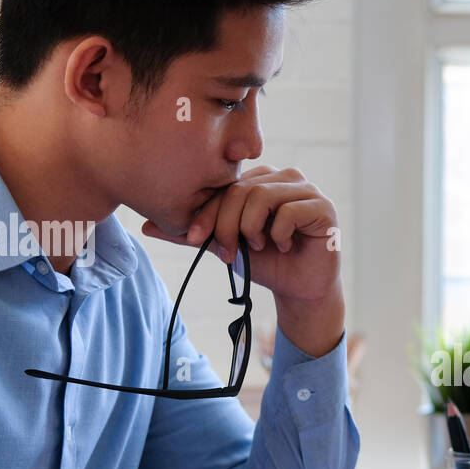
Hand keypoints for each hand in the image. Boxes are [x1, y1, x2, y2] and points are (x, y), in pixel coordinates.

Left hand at [142, 166, 345, 355]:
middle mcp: (285, 177)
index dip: (206, 213)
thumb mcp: (224, 246)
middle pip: (242, 190)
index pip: (226, 186)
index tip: (194, 240)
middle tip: (229, 252)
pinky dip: (279, 234)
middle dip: (226, 225)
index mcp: (261, 180)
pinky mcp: (324, 208)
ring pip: (263, 196)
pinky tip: (284, 246)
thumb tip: (145, 225)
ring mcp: (307, 190)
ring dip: (252, 229)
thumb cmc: (266, 264)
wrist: (300, 290)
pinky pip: (290, 211)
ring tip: (258, 246)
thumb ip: (193, 233)